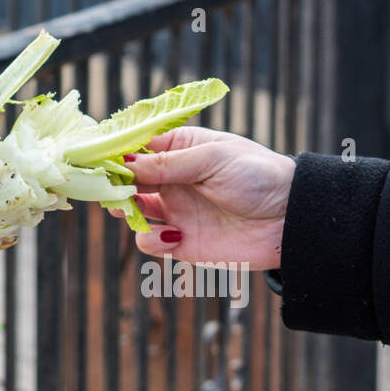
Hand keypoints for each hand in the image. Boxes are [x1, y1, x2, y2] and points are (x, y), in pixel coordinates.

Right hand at [112, 127, 294, 270]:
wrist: (291, 219)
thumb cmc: (257, 175)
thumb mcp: (211, 159)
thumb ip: (166, 164)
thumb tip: (123, 161)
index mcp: (179, 150)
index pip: (136, 148)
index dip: (115, 152)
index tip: (98, 157)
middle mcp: (171, 180)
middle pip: (126, 180)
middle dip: (113, 182)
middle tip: (109, 186)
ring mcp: (174, 211)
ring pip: (131, 210)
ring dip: (124, 209)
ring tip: (129, 208)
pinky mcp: (180, 242)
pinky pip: (150, 242)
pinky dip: (151, 239)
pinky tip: (171, 234)